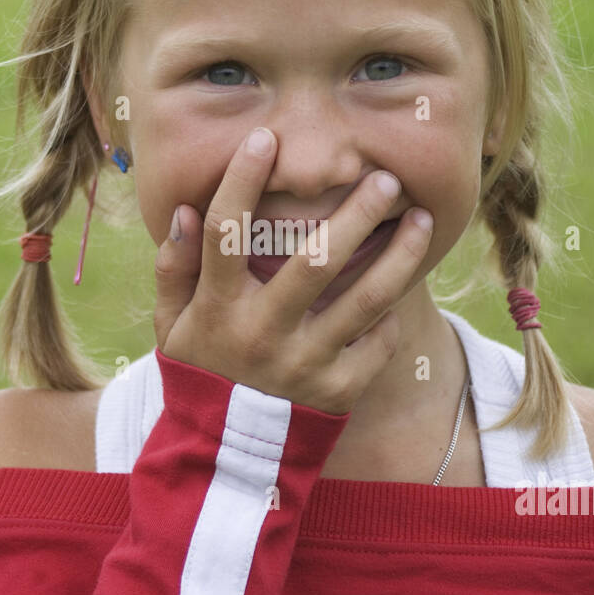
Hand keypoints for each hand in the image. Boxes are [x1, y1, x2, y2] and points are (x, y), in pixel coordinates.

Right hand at [152, 127, 433, 413]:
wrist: (225, 456)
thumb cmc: (201, 373)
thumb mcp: (172, 328)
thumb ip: (176, 270)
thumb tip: (186, 210)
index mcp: (218, 310)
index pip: (227, 234)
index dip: (243, 181)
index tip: (266, 138)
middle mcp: (263, 334)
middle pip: (315, 260)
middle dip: (355, 213)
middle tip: (384, 178)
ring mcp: (304, 365)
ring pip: (364, 300)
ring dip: (399, 255)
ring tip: (421, 219)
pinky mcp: (338, 391)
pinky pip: (377, 343)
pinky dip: (389, 315)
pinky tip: (399, 287)